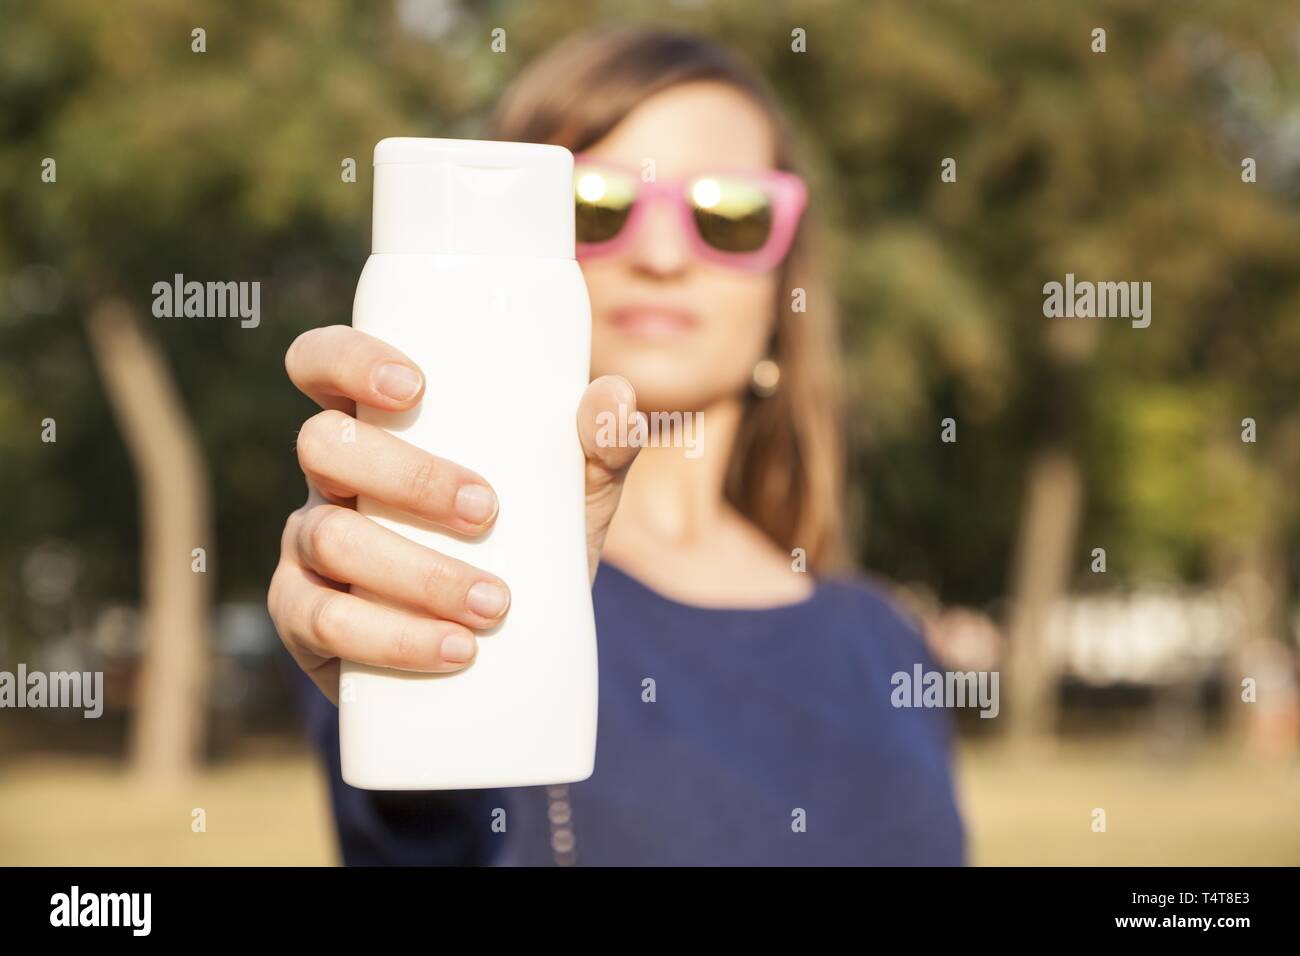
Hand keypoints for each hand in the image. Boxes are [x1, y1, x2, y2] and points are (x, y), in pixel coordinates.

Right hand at [267, 325, 639, 702]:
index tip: (415, 386)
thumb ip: (601, 445)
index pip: (323, 363)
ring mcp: (307, 547)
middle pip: (324, 446)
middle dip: (409, 477)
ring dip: (416, 572)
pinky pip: (318, 621)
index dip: (348, 359)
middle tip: (488, 512)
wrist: (508, 649)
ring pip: (328, 538)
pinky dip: (392, 637)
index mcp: (376, 424)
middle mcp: (329, 477)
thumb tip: (617, 396)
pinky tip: (453, 649)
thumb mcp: (573, 492)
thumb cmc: (530, 541)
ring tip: (495, 603)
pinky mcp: (306, 620)